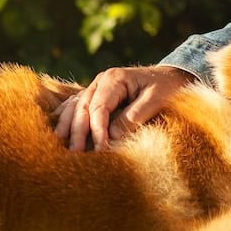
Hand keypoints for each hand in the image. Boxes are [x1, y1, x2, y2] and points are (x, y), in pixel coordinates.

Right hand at [52, 65, 194, 151]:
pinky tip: (60, 130)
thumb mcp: (157, 99)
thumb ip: (135, 115)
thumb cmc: (166, 87)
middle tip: (76, 153)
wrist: (170, 76)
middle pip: (83, 108)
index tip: (100, 149)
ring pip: (75, 106)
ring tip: (62, 145)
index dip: (97, 130)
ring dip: (68, 126)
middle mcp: (101, 81)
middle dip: (78, 131)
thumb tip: (111, 135)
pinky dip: (67, 117)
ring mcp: (96, 87)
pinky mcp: (97, 95)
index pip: (99, 107)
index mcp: (114, 79)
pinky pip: (76, 105)